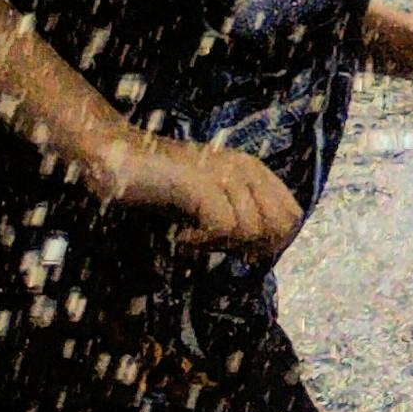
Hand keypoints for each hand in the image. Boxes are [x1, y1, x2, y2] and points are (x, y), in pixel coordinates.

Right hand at [90, 122, 305, 253]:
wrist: (120, 156)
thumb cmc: (163, 185)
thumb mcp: (211, 202)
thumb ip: (240, 221)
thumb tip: (260, 255)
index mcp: (255, 170)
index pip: (292, 215)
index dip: (271, 243)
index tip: (236, 249)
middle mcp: (247, 167)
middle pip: (280, 226)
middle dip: (252, 247)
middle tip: (216, 246)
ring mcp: (225, 173)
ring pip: (252, 231)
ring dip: (220, 246)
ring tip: (190, 238)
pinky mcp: (201, 183)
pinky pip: (224, 229)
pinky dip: (201, 244)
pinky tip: (180, 238)